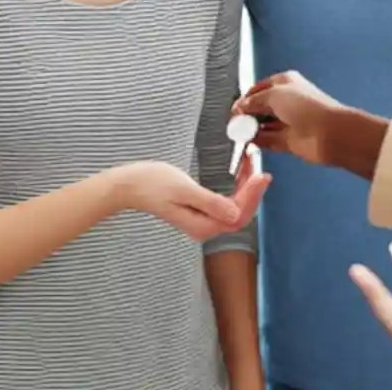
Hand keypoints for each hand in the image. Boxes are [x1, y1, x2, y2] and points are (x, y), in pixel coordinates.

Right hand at [118, 160, 269, 241]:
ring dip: (246, 188)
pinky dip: (237, 188)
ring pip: (235, 208)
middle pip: (240, 213)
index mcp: (202, 225)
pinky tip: (241, 174)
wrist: (129, 185)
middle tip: (260, 166)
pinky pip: (226, 203)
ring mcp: (203, 220)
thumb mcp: (183, 189)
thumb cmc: (152, 183)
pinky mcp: (200, 211)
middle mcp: (205, 227)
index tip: (262, 174)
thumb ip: (209, 202)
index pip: (238, 214)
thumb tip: (234, 214)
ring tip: (252, 165)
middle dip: (253, 191)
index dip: (253, 196)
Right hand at [233, 71, 343, 165]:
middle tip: (234, 123)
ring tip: (238, 133)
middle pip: (259, 107)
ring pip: (263, 125)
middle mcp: (286, 101)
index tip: (234, 109)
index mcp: (285, 83)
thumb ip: (253, 101)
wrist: (329, 132)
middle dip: (246, 114)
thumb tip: (240, 107)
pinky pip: (268, 140)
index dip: (245, 98)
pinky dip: (258, 141)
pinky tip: (248, 142)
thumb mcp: (274, 95)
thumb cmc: (305, 106)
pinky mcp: (289, 140)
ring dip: (250, 129)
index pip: (258, 89)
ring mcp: (288, 121)